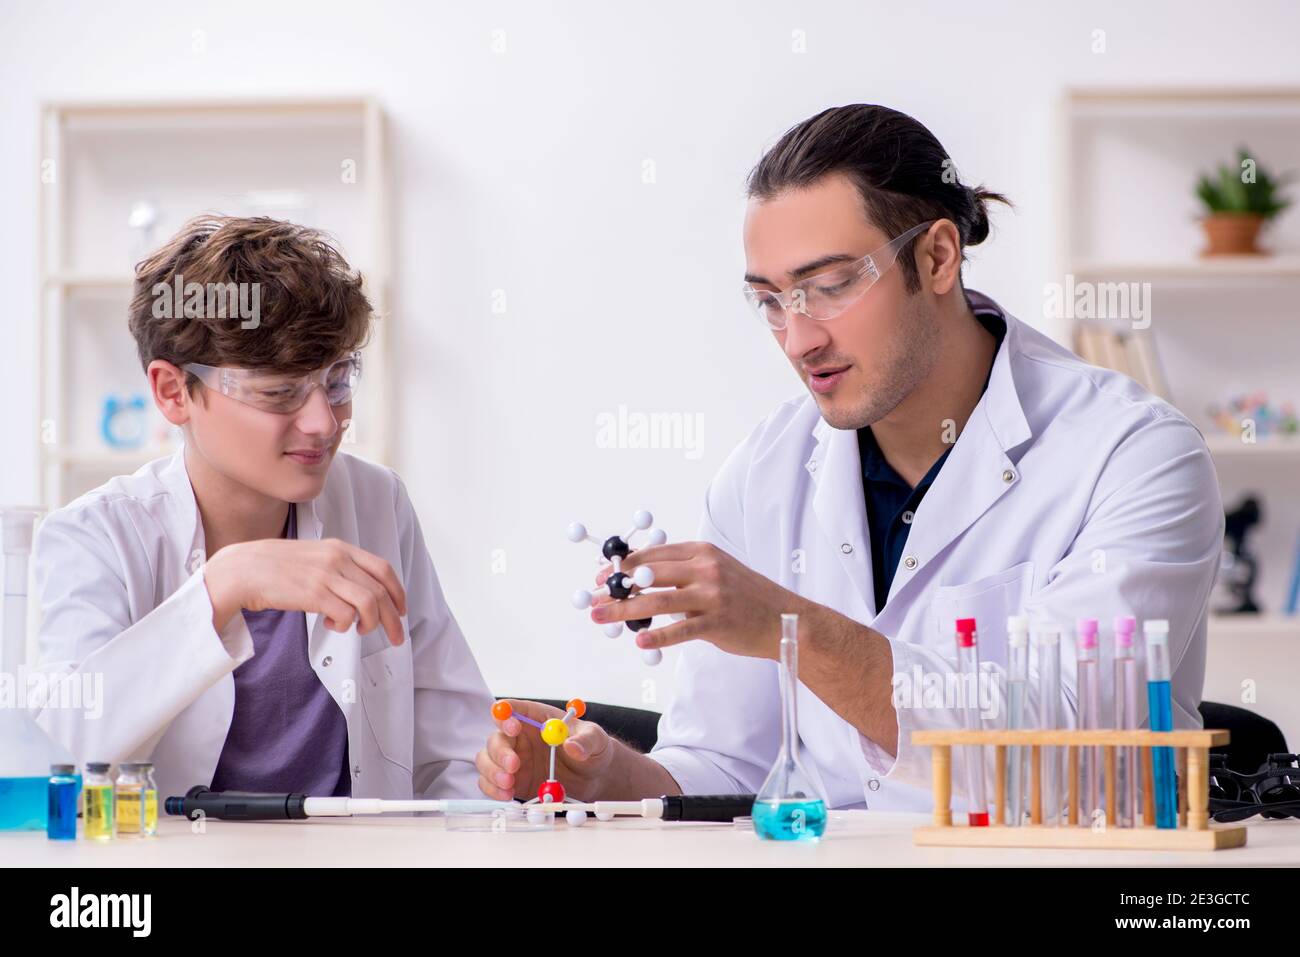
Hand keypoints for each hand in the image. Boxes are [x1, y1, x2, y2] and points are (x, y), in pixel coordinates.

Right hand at [204, 538, 406, 644]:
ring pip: (369, 603)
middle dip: (393, 618)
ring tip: (359, 630)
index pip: (383, 569)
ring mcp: (326, 575)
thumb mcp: (314, 555)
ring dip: (371, 624)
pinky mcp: (314, 594)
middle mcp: (337, 559)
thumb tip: (361, 589)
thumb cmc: (274, 566)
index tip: (401, 609)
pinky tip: (332, 625)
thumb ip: (338, 565)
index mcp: (340, 548)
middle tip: (395, 636)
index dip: (397, 592)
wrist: (242, 569)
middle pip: (381, 591)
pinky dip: (345, 625)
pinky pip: (346, 614)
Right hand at [475, 699, 613, 802]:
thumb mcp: (596, 739)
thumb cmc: (591, 749)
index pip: (512, 709)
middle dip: (500, 752)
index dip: (506, 715)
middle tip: (513, 766)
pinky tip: (506, 795)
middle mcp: (519, 737)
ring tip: (509, 783)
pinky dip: (493, 789)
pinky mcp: (510, 781)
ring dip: (492, 771)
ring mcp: (512, 759)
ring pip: (486, 760)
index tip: (513, 728)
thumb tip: (572, 746)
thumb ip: (585, 740)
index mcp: (535, 719)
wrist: (593, 777)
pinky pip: (490, 783)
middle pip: (496, 737)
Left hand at [591, 541, 811, 658]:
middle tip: (593, 599)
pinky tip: (639, 642)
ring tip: (601, 618)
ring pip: (658, 602)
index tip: (601, 577)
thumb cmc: (745, 597)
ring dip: (624, 611)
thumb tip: (641, 579)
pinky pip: (680, 630)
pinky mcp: (718, 622)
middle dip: (616, 588)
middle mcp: (706, 568)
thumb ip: (682, 573)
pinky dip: (658, 637)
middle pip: (650, 575)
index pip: (652, 555)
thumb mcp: (716, 572)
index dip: (622, 567)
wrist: (785, 619)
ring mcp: (712, 595)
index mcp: (701, 552)